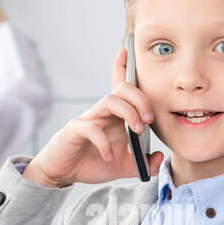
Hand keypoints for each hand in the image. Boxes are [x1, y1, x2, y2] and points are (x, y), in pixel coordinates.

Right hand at [22, 44, 163, 187]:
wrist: (63, 174)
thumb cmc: (92, 163)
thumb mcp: (124, 167)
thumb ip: (144, 164)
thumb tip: (160, 157)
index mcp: (115, 117)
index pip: (121, 87)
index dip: (123, 67)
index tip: (128, 50)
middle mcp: (103, 113)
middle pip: (122, 89)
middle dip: (141, 99)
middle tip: (149, 120)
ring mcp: (89, 120)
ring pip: (110, 101)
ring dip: (129, 113)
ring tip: (137, 131)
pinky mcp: (75, 131)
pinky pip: (91, 128)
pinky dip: (104, 143)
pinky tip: (109, 157)